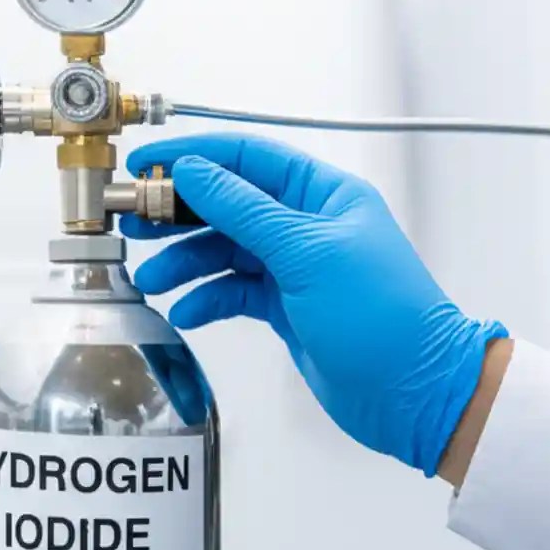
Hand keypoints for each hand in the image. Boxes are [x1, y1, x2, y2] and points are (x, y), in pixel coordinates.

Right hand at [122, 133, 507, 475]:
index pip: (247, 157)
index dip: (193, 156)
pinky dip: (206, 299)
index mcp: (323, 194)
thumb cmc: (384, 318)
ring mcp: (296, 267)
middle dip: (178, 214)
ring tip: (152, 281)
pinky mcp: (286, 306)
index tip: (147, 164)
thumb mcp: (306, 252)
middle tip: (135, 222)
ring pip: (223, 250)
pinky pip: (232, 291)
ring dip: (184, 263)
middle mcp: (307, 224)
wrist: (414, 392)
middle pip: (227, 203)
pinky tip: (186, 311)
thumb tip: (195, 171)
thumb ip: (243, 209)